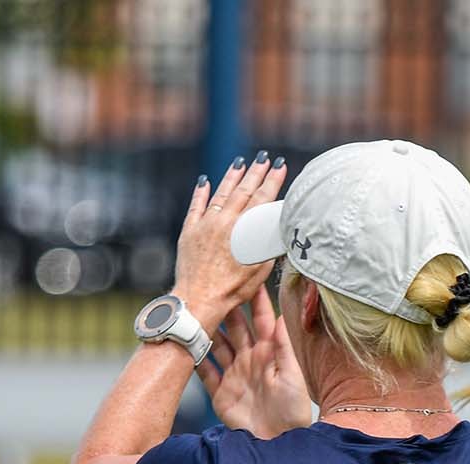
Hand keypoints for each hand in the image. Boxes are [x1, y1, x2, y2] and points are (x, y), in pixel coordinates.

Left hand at [172, 154, 289, 327]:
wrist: (199, 300)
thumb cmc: (232, 290)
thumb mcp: (259, 269)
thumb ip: (266, 245)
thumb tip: (277, 227)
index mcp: (242, 230)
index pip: (261, 199)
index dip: (272, 181)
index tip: (280, 166)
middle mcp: (223, 222)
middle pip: (242, 191)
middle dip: (255, 173)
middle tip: (263, 158)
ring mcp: (204, 224)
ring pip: (220, 194)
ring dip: (231, 177)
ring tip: (240, 162)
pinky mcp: (189, 231)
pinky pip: (196, 207)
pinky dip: (201, 193)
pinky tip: (205, 181)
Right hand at [198, 288, 313, 439]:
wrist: (279, 444)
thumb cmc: (293, 411)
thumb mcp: (292, 376)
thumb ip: (284, 347)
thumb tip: (282, 317)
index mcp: (270, 354)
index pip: (261, 319)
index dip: (255, 299)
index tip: (248, 277)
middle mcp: (250, 361)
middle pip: (235, 328)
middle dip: (225, 308)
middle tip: (213, 287)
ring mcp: (234, 375)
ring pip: (217, 345)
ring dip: (207, 330)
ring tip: (194, 311)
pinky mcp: (221, 393)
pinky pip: (205, 371)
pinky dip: (194, 358)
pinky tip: (184, 344)